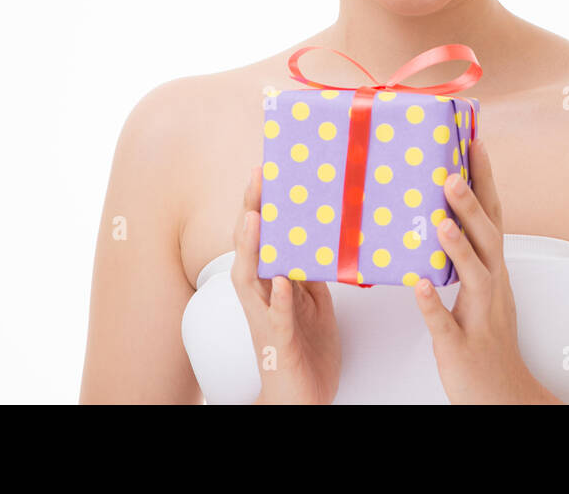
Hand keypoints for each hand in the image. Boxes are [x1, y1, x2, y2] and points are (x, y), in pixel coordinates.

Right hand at [231, 164, 340, 403]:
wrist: (303, 399)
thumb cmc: (306, 350)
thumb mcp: (314, 301)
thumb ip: (310, 270)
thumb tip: (320, 237)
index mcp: (270, 281)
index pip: (262, 235)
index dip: (261, 202)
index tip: (267, 169)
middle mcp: (260, 295)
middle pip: (248, 246)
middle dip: (251, 211)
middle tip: (258, 177)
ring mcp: (264, 319)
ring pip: (250, 278)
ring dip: (252, 247)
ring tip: (256, 217)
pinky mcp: (278, 343)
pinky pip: (274, 318)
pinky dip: (278, 299)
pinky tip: (282, 282)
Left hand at [412, 138, 561, 403]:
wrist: (501, 395)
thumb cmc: (485, 340)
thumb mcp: (480, 292)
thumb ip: (465, 256)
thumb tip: (443, 213)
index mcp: (494, 272)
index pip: (492, 218)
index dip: (485, 182)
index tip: (475, 143)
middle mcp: (493, 289)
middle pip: (488, 240)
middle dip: (472, 206)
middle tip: (451, 172)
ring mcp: (479, 318)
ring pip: (474, 277)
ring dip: (458, 247)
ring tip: (440, 219)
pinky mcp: (461, 346)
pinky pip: (446, 324)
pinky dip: (435, 305)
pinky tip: (420, 286)